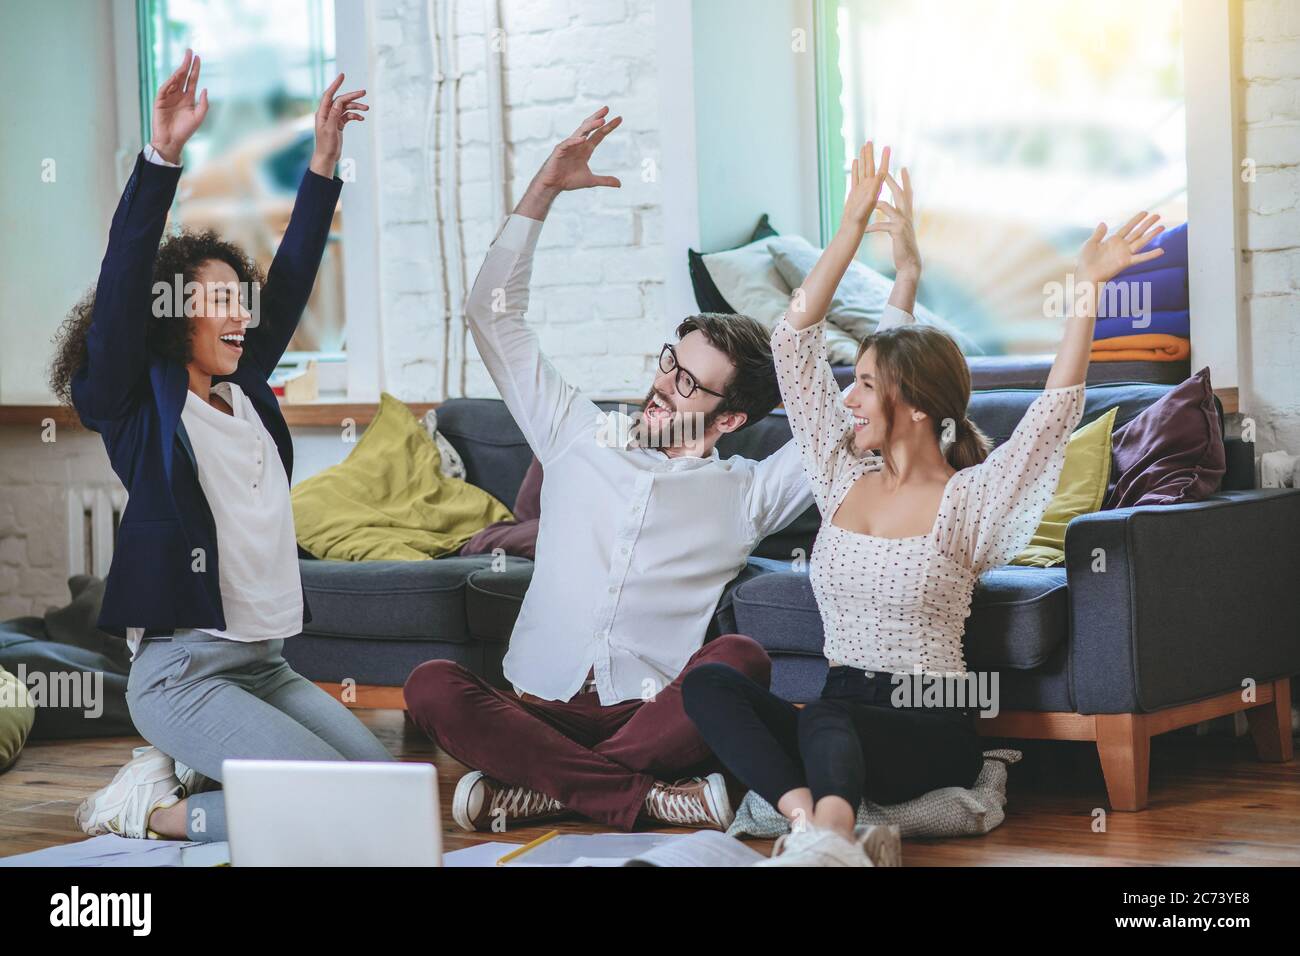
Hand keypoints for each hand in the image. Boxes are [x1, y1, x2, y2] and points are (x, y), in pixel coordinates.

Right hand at [150, 49, 208, 163]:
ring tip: (185, 61)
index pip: (192, 80)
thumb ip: (203, 103)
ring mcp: (168, 97)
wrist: (172, 140)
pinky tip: (175, 76)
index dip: (195, 69)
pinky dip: (169, 82)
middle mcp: (178, 95)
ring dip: (179, 70)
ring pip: (174, 80)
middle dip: (186, 64)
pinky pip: (164, 89)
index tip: (198, 58)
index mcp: (188, 98)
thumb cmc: (186, 130)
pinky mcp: (160, 101)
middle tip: (190, 51)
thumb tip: (205, 88)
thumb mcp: (199, 116)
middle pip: (183, 76)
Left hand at [311, 73, 367, 177]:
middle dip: (352, 96)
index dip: (335, 84)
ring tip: (367, 108)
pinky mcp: (339, 124)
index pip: (329, 95)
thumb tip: (338, 101)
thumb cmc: (326, 145)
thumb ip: (334, 115)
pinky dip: (355, 116)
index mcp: (322, 113)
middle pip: (340, 100)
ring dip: (356, 107)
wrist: (327, 157)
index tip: (343, 76)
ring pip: (346, 108)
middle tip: (363, 92)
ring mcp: (333, 118)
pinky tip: (361, 118)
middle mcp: (327, 113)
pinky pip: (348, 116)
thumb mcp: (331, 130)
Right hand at [534, 107, 622, 192]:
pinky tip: (583, 139)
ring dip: (591, 125)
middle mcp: (578, 144)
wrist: (553, 185)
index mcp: (586, 148)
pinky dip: (575, 141)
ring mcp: (568, 146)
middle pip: (589, 127)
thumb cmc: (569, 180)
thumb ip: (605, 180)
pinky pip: (567, 143)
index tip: (619, 118)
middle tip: (607, 108)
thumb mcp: (591, 180)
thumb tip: (619, 184)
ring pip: (580, 132)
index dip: (609, 127)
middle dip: (598, 117)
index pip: (599, 134)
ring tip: (602, 120)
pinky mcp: (559, 151)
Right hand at [841, 141, 889, 229]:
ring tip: (864, 146)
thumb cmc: (860, 218)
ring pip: (863, 169)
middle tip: (870, 140)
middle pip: (871, 166)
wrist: (852, 227)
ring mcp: (861, 188)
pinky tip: (855, 160)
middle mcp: (870, 186)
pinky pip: (855, 177)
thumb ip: (874, 188)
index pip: (882, 170)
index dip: (885, 158)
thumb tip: (881, 173)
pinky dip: (855, 168)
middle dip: (871, 154)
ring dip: (864, 158)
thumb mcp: (869, 202)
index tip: (887, 147)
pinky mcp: (854, 192)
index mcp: (875, 188)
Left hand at [865, 167, 920, 279]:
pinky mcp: (897, 231)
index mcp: (907, 214)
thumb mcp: (901, 229)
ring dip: (876, 204)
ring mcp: (903, 222)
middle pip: (900, 194)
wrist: (909, 262)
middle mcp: (907, 215)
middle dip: (892, 182)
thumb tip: (895, 211)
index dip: (906, 180)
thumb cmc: (903, 246)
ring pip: (888, 207)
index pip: (907, 193)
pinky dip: (872, 227)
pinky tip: (864, 230)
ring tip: (868, 202)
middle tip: (885, 170)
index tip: (903, 167)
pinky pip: (881, 226)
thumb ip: (899, 219)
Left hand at [1075, 212, 1163, 285]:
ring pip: (1141, 241)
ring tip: (1162, 226)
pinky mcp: (1125, 262)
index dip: (1136, 220)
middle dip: (1147, 224)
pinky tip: (1161, 251)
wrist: (1084, 273)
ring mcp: (1124, 254)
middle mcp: (1121, 246)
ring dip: (1152, 234)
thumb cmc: (1085, 260)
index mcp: (1113, 240)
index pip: (1127, 227)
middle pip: (1137, 232)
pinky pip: (1140, 258)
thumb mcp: (1090, 243)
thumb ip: (1098, 233)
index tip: (1145, 212)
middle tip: (1158, 216)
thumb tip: (1103, 223)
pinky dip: (1151, 255)